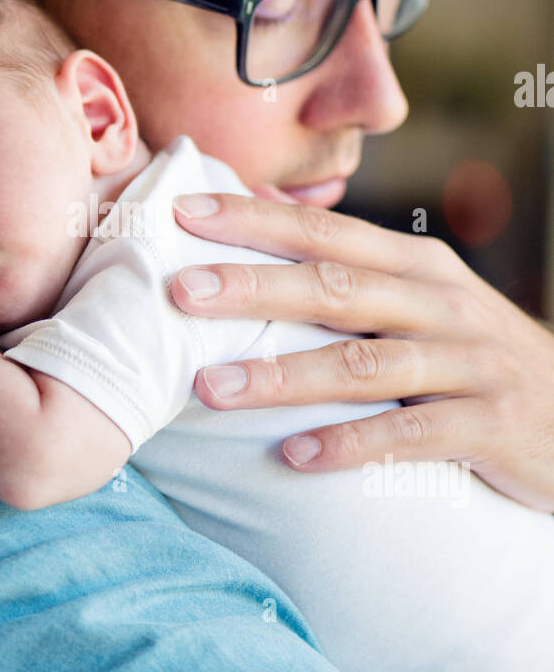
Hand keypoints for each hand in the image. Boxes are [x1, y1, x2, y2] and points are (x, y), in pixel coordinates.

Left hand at [170, 192, 553, 512]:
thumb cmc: (474, 362)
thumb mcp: (426, 305)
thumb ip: (354, 280)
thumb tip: (255, 244)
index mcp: (417, 267)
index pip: (325, 233)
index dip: (255, 220)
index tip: (182, 214)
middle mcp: (442, 304)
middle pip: (335, 288)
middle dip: (253, 287)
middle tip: (180, 292)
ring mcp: (470, 363)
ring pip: (364, 364)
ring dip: (283, 376)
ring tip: (210, 387)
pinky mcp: (491, 425)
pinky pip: (412, 434)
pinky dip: (351, 444)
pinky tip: (294, 457)